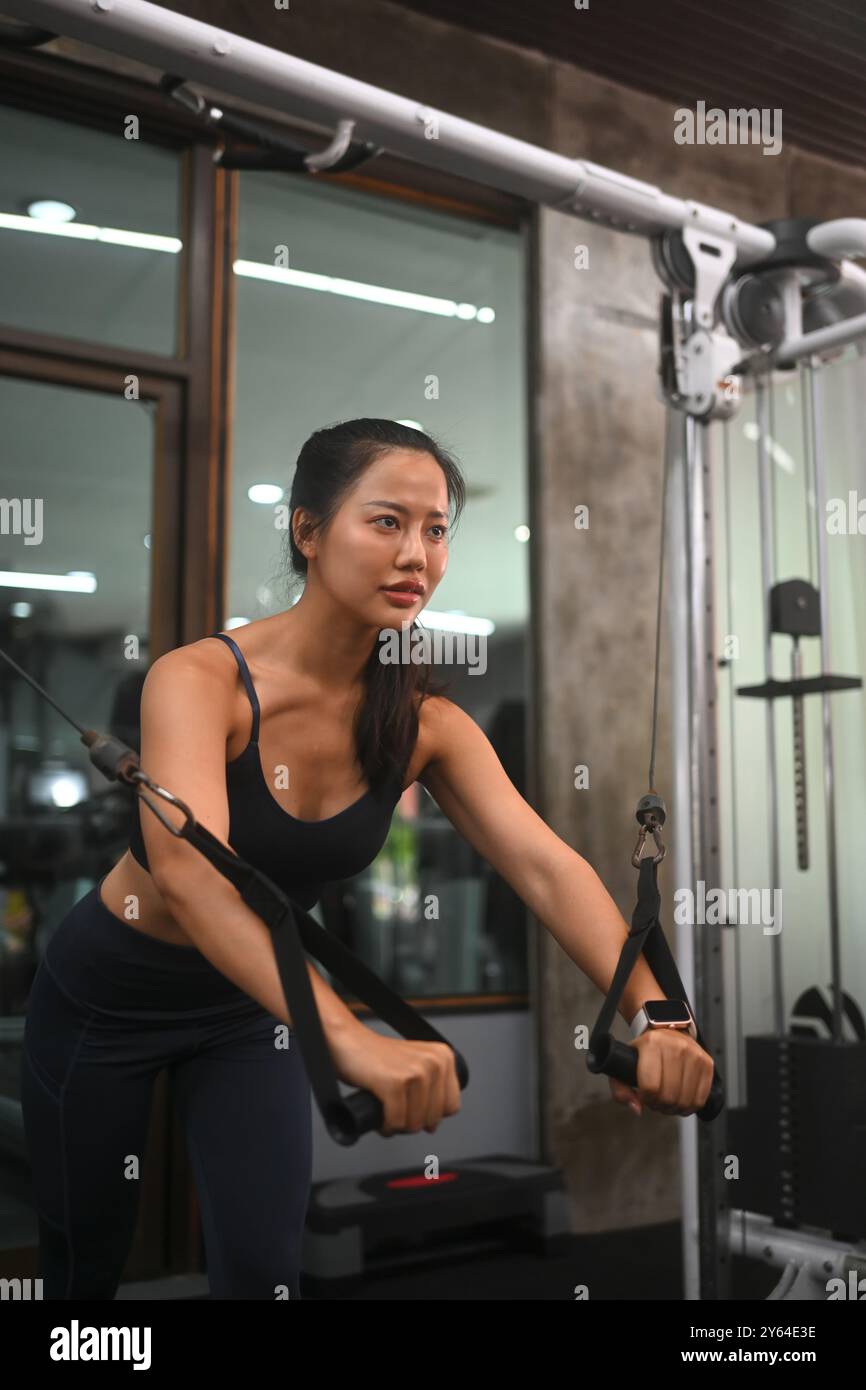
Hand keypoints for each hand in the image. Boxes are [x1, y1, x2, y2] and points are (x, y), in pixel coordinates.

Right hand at [327, 1022, 461, 1135]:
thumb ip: (432, 1086)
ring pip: (414, 1123)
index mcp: (444, 1057)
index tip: (414, 1110)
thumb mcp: (417, 1065)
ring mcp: (415, 1072)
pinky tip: (380, 1118)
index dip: (431, 1115)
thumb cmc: (378, 1057)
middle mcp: (434, 1062)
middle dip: (412, 1123)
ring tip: (387, 1113)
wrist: (349, 1041)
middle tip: (396, 1113)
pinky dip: (386, 1126)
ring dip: (398, 1126)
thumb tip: (433, 1125)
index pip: (451, 1106)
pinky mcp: (394, 1083)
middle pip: (433, 1118)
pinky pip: (396, 1122)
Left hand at [609, 1029, 713, 1117]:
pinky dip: (689, 1106)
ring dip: (674, 1108)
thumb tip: (636, 1108)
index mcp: (652, 1044)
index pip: (650, 1086)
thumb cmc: (645, 1050)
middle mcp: (675, 1047)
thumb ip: (620, 1089)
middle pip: (668, 1096)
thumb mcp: (624, 1064)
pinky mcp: (707, 1063)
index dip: (645, 1099)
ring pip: (685, 1100)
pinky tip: (680, 1100)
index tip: (644, 1096)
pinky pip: (700, 1098)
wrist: (667, 1031)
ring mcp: (694, 1054)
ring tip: (667, 1101)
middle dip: (659, 1105)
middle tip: (655, 1100)